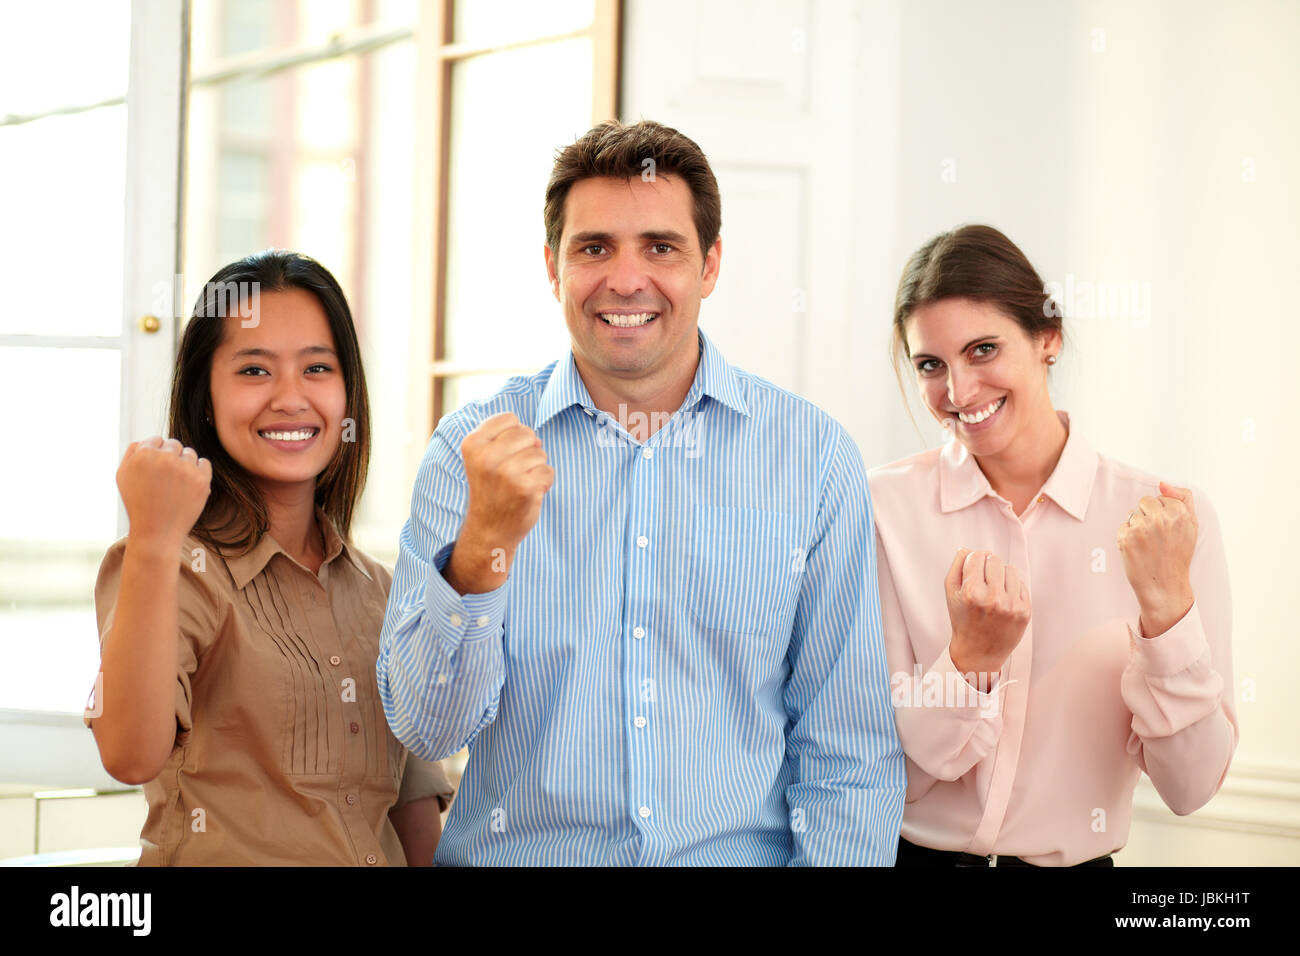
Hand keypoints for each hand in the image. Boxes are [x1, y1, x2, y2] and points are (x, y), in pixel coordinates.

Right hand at [116, 437, 211, 549]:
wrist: (156, 533)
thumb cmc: (138, 505)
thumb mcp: (123, 477)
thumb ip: (132, 453)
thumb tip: (146, 440)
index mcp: (143, 454)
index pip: (156, 439)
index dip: (156, 454)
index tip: (156, 470)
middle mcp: (164, 458)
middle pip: (174, 444)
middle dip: (171, 457)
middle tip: (165, 479)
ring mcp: (185, 469)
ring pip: (190, 453)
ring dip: (185, 464)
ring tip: (175, 484)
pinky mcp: (201, 480)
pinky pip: (204, 463)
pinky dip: (199, 471)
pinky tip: (189, 485)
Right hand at [459, 412, 553, 552]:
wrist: (488, 530)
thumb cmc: (490, 488)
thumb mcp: (482, 457)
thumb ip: (503, 437)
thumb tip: (536, 438)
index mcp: (473, 444)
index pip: (510, 419)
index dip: (513, 435)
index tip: (502, 455)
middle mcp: (486, 457)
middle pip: (527, 433)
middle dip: (527, 450)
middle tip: (512, 472)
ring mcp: (506, 473)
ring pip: (540, 453)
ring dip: (535, 468)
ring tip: (518, 484)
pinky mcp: (525, 488)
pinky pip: (548, 471)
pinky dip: (544, 482)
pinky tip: (527, 493)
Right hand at [945, 548, 1031, 677]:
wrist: (979, 652)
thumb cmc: (963, 620)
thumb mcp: (951, 594)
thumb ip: (956, 567)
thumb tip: (967, 549)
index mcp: (971, 593)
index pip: (977, 556)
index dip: (973, 561)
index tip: (972, 571)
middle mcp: (992, 598)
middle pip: (994, 559)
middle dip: (988, 565)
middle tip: (983, 580)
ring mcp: (1011, 605)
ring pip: (1011, 569)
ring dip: (1001, 575)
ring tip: (994, 589)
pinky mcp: (1025, 611)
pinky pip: (1022, 584)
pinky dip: (1013, 587)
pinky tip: (1004, 599)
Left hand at [1118, 481, 1196, 636]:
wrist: (1165, 585)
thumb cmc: (1178, 555)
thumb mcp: (1191, 525)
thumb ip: (1183, 498)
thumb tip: (1162, 483)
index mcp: (1179, 513)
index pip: (1160, 497)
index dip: (1162, 512)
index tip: (1167, 529)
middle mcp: (1160, 518)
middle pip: (1144, 501)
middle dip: (1148, 515)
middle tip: (1156, 536)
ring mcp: (1141, 528)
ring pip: (1132, 513)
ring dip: (1137, 525)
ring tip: (1148, 544)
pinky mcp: (1125, 538)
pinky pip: (1123, 526)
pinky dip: (1127, 536)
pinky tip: (1138, 549)